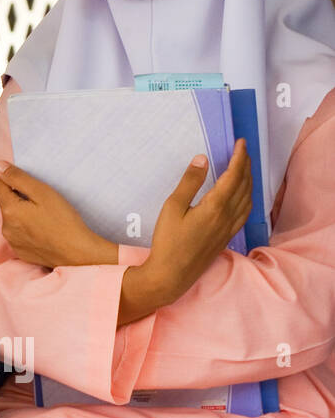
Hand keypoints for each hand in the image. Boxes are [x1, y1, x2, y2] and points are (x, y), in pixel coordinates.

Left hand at [0, 161, 117, 268]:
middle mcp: (5, 227)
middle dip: (17, 198)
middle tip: (41, 201)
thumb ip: (18, 178)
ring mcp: (12, 242)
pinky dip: (27, 230)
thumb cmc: (64, 220)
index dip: (11, 180)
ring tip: (44, 217)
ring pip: (11, 219)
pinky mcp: (21, 252)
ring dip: (22, 214)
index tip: (28, 184)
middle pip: (4, 202)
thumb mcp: (42, 192)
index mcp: (9, 210)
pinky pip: (18, 235)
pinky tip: (44, 231)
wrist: (78, 253)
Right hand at [123, 140, 252, 320]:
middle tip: (243, 150)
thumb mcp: (172, 208)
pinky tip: (244, 195)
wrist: (172, 274)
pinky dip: (248, 197)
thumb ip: (189, 183)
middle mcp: (228, 216)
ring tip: (245, 168)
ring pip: (248, 198)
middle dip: (246, 165)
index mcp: (215, 206)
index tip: (240, 143)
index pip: (234, 175)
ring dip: (249, 180)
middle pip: (244, 185)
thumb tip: (203, 159)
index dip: (239, 157)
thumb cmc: (168, 241)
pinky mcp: (228, 236)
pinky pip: (245, 211)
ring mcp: (230, 227)